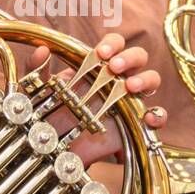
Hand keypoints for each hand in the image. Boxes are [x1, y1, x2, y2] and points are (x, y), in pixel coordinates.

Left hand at [29, 33, 165, 167]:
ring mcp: (129, 100)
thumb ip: (36, 71)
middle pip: (137, 56)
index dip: (112, 44)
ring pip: (151, 79)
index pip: (114, 44)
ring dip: (144, 78)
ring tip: (130, 87)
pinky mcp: (136, 124)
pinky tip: (149, 117)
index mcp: (98, 66)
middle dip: (128, 58)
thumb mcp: (38, 93)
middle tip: (114, 68)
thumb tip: (42, 50)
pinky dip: (159, 115)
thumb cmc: (51, 114)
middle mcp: (117, 79)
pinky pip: (158, 116)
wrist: (57, 149)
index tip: (101, 53)